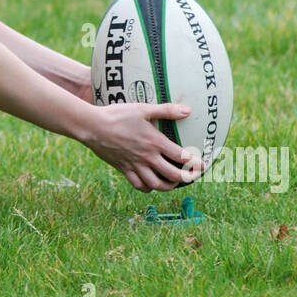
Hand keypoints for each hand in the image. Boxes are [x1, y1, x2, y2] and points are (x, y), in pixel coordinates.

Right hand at [80, 103, 204, 191]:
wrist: (93, 126)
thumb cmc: (118, 115)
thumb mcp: (143, 109)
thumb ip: (166, 110)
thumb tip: (188, 110)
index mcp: (155, 142)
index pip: (181, 157)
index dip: (195, 163)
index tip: (203, 165)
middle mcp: (147, 157)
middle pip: (173, 176)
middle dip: (187, 178)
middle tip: (193, 176)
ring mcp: (135, 166)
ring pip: (157, 185)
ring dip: (169, 186)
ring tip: (174, 182)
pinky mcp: (124, 169)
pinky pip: (139, 185)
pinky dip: (148, 187)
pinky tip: (151, 183)